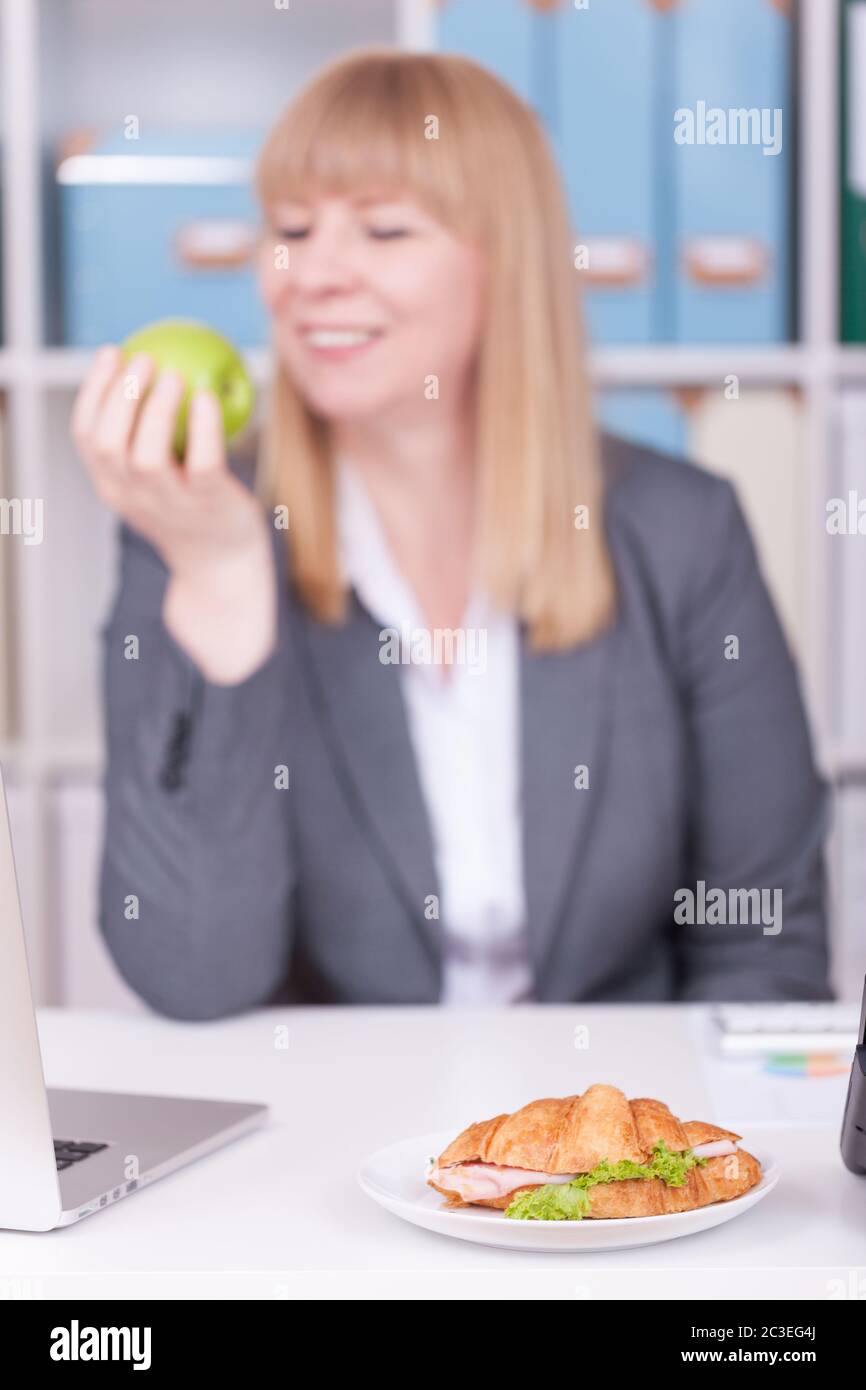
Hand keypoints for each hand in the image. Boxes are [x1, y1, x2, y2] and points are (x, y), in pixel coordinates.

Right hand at [71, 344, 277, 683]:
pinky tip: (207, 398)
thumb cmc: (190, 509)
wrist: (223, 564)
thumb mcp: (156, 480)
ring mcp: (170, 506)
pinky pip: (203, 464)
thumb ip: (145, 438)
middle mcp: (133, 499)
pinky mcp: (208, 507)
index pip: (86, 437)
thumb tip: (153, 370)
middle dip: (119, 395)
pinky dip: (203, 429)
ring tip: (174, 376)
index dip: (92, 392)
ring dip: (155, 410)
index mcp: (112, 487)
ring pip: (145, 458)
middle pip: (107, 444)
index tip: (111, 353)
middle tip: (142, 358)